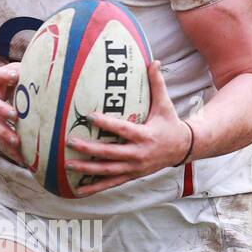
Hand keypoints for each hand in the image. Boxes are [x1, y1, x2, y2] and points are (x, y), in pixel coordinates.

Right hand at [0, 63, 24, 164]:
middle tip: (15, 116)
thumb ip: (18, 70)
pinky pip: (0, 141)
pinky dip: (11, 151)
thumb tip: (43, 68)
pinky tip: (21, 159)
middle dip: (3, 110)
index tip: (14, 75)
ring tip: (17, 142)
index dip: (5, 75)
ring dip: (5, 134)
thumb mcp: (3, 73)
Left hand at [65, 60, 192, 194]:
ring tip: (68, 165)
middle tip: (70, 142)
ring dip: (87, 169)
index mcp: (145, 135)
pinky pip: (111, 183)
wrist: (183, 149)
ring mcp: (134, 168)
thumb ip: (157, 84)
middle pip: (110, 153)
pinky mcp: (131, 176)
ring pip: (107, 171)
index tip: (90, 116)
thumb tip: (153, 61)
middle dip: (89, 149)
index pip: (122, 129)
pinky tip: (79, 189)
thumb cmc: (170, 124)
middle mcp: (138, 154)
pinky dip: (95, 187)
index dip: (106, 123)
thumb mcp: (165, 104)